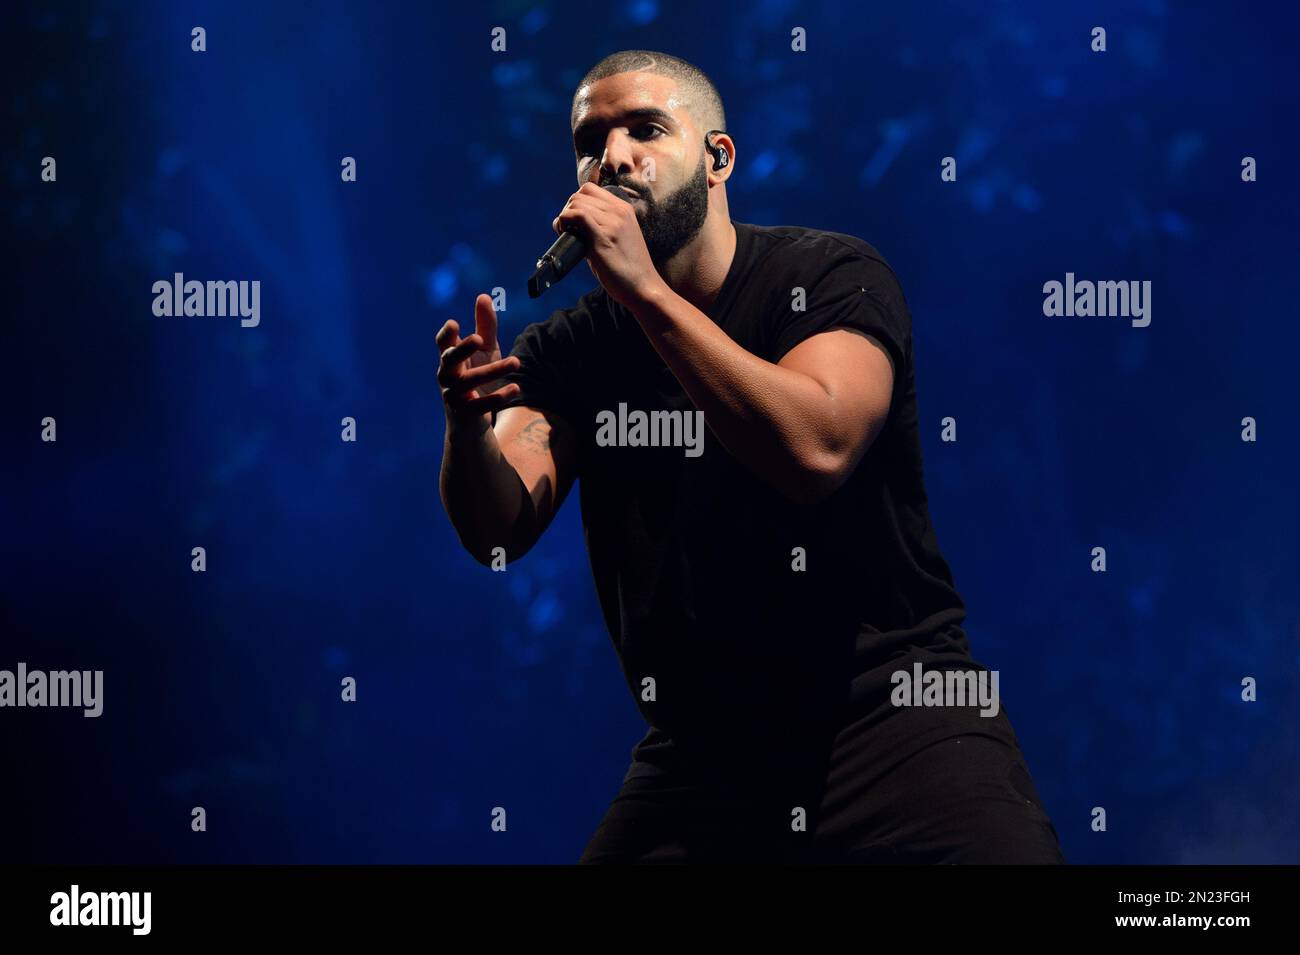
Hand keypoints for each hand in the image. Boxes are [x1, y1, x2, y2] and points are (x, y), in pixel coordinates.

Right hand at [437, 294, 520, 429]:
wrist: (470, 420)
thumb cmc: (477, 377)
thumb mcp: (484, 351)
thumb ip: (484, 326)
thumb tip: (483, 296)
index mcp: (449, 358)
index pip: (442, 343)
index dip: (446, 335)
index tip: (454, 324)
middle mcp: (446, 375)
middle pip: (450, 360)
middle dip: (462, 349)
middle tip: (477, 339)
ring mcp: (453, 395)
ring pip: (470, 381)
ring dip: (494, 370)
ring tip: (517, 362)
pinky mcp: (465, 413)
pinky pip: (480, 405)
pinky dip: (498, 397)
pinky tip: (516, 388)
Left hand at [551, 181, 666, 307]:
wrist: (643, 287)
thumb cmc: (628, 269)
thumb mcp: (618, 238)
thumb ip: (600, 227)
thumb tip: (572, 225)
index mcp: (624, 209)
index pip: (591, 189)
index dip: (576, 202)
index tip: (573, 220)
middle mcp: (619, 212)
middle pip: (581, 194)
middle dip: (568, 209)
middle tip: (567, 229)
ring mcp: (612, 223)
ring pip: (576, 203)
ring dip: (564, 217)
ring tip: (566, 233)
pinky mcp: (603, 238)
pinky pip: (578, 215)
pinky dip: (565, 221)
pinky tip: (565, 234)